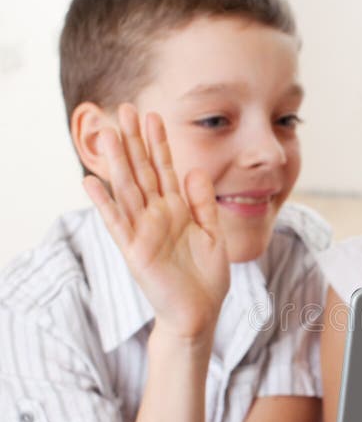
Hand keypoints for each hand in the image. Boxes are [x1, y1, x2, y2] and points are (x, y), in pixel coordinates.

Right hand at [83, 104, 229, 339]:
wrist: (201, 312)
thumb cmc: (206, 277)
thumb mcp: (213, 234)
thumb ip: (203, 204)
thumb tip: (194, 171)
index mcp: (177, 210)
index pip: (165, 170)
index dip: (158, 144)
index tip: (152, 115)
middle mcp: (157, 216)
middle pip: (142, 172)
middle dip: (134, 141)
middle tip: (124, 109)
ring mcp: (143, 232)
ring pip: (127, 190)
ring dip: (116, 162)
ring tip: (104, 133)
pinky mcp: (134, 252)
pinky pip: (117, 223)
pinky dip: (103, 203)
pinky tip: (89, 181)